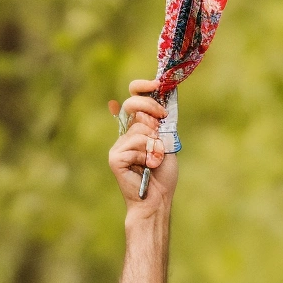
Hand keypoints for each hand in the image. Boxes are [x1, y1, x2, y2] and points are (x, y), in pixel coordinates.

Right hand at [108, 78, 176, 208]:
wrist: (158, 199)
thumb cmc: (163, 175)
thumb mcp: (167, 143)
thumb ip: (161, 124)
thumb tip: (161, 102)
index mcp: (137, 128)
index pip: (133, 98)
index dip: (142, 87)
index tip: (157, 83)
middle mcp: (125, 134)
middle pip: (132, 104)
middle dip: (150, 108)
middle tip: (162, 119)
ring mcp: (118, 146)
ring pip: (139, 128)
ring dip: (154, 144)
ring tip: (154, 161)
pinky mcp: (115, 157)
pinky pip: (136, 144)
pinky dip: (147, 155)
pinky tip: (146, 168)